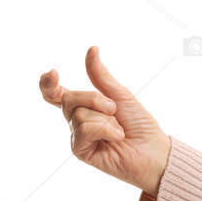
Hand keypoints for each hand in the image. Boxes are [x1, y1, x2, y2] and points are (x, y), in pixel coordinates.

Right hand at [39, 46, 170, 195]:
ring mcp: (77, 137)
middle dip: (94, 98)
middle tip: (114, 109)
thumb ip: (101, 76)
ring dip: (105, 118)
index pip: (55, 94)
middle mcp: (76, 122)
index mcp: (83, 107)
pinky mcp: (80, 151)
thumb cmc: (140, 125)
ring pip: (78, 114)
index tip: (53, 72)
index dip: (48, 84)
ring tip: (119, 129)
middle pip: (69, 99)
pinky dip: (105, 130)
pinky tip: (117, 138)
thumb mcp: (120, 94)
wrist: (153, 150)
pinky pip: (84, 129)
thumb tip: (91, 49)